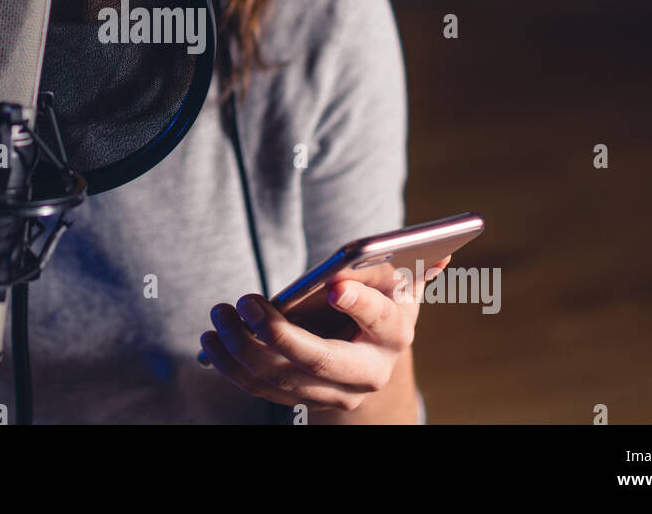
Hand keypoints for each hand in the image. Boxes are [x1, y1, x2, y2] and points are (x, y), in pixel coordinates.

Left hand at [199, 255, 451, 411]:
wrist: (371, 361)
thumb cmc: (381, 307)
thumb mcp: (400, 287)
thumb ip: (413, 267)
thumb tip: (439, 250)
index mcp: (394, 335)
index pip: (380, 320)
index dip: (359, 304)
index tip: (334, 286)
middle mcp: (365, 373)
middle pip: (317, 360)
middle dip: (275, 334)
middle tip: (244, 302)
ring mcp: (332, 394)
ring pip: (281, 378)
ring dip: (241, 348)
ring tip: (218, 315)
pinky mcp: (301, 401)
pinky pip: (262, 390)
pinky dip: (232, 367)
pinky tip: (212, 341)